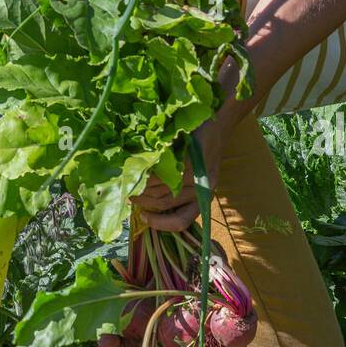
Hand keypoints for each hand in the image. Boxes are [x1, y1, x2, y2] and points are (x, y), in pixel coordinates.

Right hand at [131, 115, 225, 232]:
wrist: (217, 121)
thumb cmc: (202, 148)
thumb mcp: (196, 172)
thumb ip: (177, 187)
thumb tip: (146, 198)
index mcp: (203, 197)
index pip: (181, 221)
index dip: (160, 224)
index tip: (143, 217)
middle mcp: (201, 191)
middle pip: (163, 204)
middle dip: (142, 201)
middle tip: (128, 194)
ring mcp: (197, 176)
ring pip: (161, 189)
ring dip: (141, 188)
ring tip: (129, 182)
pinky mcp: (191, 160)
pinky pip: (163, 173)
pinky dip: (147, 173)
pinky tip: (138, 169)